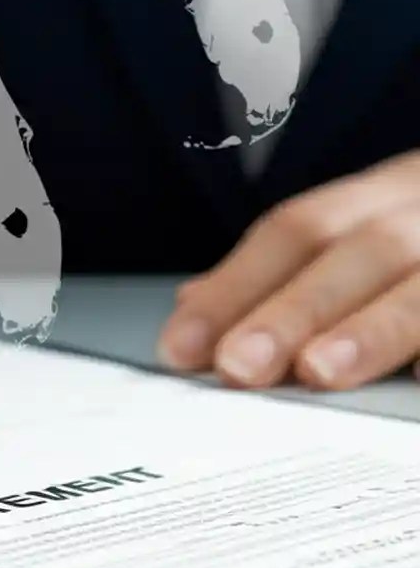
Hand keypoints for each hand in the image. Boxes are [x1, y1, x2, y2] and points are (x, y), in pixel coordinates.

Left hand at [157, 150, 419, 389]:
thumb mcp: (368, 228)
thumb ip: (288, 272)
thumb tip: (191, 309)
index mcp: (386, 194)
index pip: (295, 230)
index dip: (235, 285)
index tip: (181, 346)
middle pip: (358, 249)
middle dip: (293, 308)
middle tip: (238, 367)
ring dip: (374, 326)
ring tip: (320, 372)